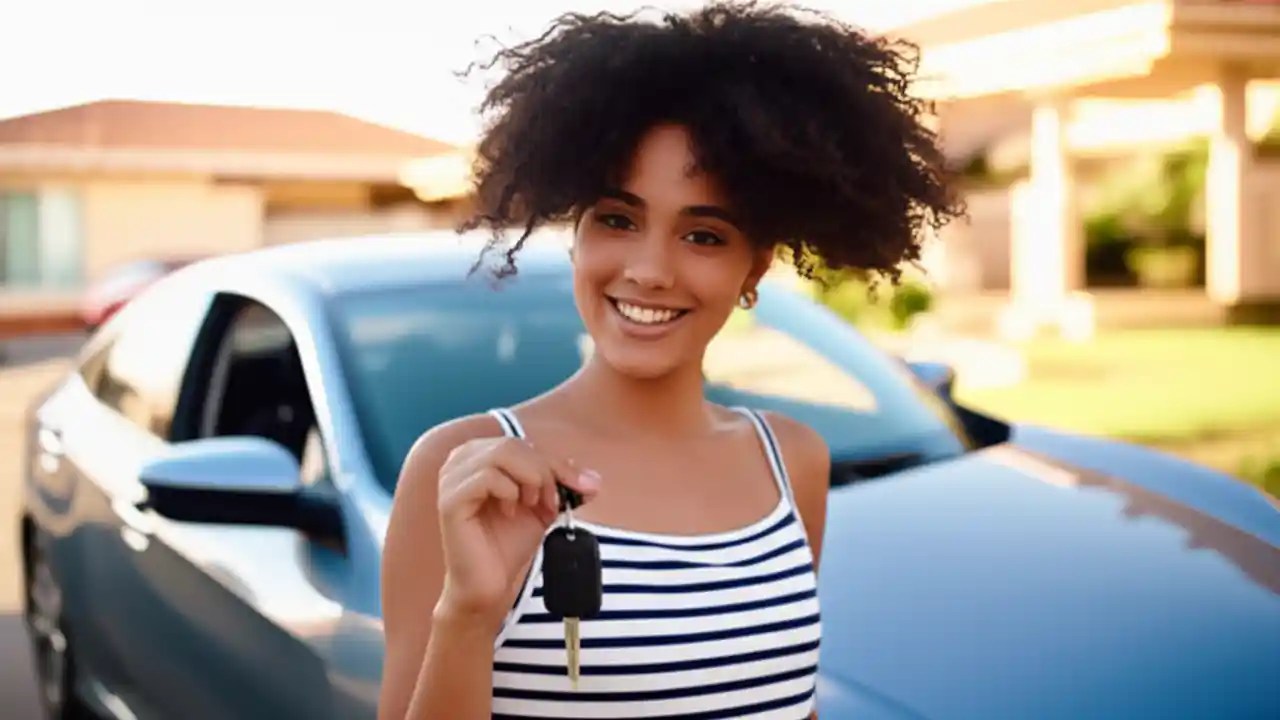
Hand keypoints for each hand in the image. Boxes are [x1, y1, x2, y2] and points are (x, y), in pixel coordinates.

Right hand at [435, 437, 600, 627]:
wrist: (489, 584)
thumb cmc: (509, 542)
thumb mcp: (543, 505)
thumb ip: (564, 486)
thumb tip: (596, 479)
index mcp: (479, 454)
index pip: (525, 444)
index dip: (557, 463)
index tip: (583, 488)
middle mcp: (460, 459)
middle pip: (514, 445)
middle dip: (544, 472)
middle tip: (552, 503)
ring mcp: (451, 478)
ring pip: (502, 453)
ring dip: (529, 479)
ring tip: (531, 505)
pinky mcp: (450, 501)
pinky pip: (487, 477)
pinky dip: (509, 492)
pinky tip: (510, 512)